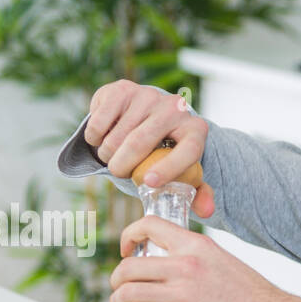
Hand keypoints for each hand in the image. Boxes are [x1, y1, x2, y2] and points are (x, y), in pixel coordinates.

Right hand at [84, 79, 215, 218]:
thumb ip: (200, 194)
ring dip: (107, 155)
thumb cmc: (170, 153)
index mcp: (196, 131)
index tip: (148, 183)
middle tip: (120, 173)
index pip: (187, 151)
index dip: (168, 170)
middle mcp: (175, 109)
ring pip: (116, 136)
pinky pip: (98, 122)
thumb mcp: (188, 172)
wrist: (155, 118)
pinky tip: (103, 139)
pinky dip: (94, 138)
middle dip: (123, 166)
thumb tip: (206, 211)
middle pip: (140, 143)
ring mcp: (148, 96)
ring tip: (113, 157)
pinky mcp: (123, 89)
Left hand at [110, 215, 300, 301]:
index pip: (148, 226)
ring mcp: (181, 294)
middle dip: (117, 280)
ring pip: (127, 293)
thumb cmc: (251, 296)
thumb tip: (167, 260)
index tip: (126, 249)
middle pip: (129, 266)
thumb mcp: (221, 260)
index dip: (128, 236)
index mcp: (196, 245)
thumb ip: (193, 256)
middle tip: (120, 287)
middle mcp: (185, 266)